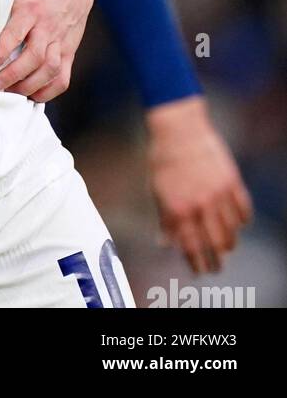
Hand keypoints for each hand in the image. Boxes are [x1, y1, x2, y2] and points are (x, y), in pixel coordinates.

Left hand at [0, 0, 94, 102]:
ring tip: (9, 93)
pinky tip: (31, 96)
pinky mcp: (69, 51)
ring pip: (49, 70)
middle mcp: (47, 26)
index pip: (13, 35)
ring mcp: (60, 41)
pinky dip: (47, 92)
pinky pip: (62, 78)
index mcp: (29, 8)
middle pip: (33, 57)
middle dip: (12, 76)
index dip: (0, 54)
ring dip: (28, 86)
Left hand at [146, 96, 252, 273]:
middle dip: (216, 261)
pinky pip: (244, 210)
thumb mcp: (156, 189)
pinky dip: (242, 221)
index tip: (199, 271)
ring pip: (233, 231)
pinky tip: (237, 223)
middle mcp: (200, 206)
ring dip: (229, 242)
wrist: (178, 128)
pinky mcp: (233, 181)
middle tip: (217, 266)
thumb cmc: (162, 158)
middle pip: (215, 245)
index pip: (191, 247)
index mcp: (178, 209)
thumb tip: (165, 243)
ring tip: (225, 246)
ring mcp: (219, 194)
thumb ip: (164, 219)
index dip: (196, 263)